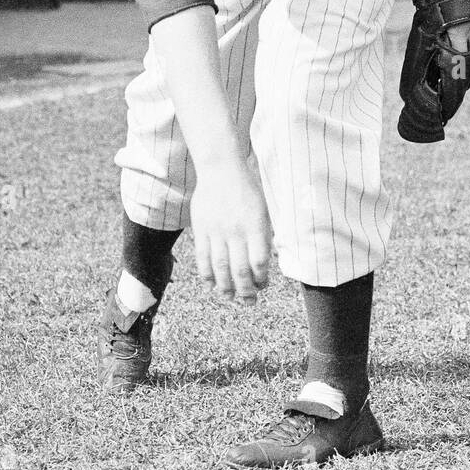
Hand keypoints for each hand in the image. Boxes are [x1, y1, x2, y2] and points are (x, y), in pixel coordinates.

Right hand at [191, 160, 271, 304]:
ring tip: (230, 297)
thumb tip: (268, 260)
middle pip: (240, 269)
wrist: (221, 168)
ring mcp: (216, 231)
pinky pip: (203, 257)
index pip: (259, 261)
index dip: (261, 278)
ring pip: (220, 267)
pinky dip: (206, 274)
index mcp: (255, 225)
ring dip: (225, 287)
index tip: (263, 285)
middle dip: (245, 290)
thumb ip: (264, 234)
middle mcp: (236, 230)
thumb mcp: (264, 208)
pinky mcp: (201, 229)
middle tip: (249, 302)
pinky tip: (211, 285)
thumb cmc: (248, 188)